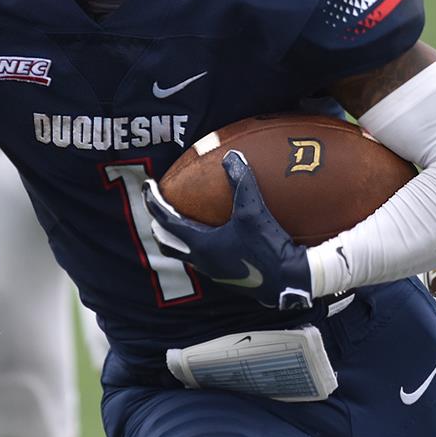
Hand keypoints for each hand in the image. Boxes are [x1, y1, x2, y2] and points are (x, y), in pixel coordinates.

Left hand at [144, 150, 311, 310]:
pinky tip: (215, 236)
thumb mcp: (253, 211)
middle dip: (159, 225)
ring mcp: (213, 272)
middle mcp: (201, 260)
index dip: (154, 202)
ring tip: (182, 221)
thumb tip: (232, 156)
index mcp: (200, 244)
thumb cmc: (267, 247)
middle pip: (168, 244)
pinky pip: (203, 259)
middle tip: (158, 208)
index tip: (148, 187)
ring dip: (178, 238)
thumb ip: (241, 181)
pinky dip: (199, 245)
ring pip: (185, 254)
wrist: (288, 281)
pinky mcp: (226, 277)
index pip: (166, 221)